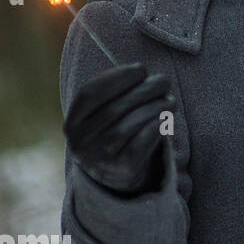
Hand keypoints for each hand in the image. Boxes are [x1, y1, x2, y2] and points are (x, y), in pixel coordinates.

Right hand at [64, 63, 174, 194]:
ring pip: (128, 126)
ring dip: (154, 108)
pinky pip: (140, 144)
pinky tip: (165, 118)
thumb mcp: (104, 113)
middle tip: (164, 81)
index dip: (117, 77)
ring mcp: (99, 158)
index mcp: (73, 122)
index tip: (141, 69)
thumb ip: (116, 93)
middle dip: (144, 90)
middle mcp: (81, 141)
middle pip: (114, 109)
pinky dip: (155, 127)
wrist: (115, 174)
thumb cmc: (114, 131)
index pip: (90, 93)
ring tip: (170, 100)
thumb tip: (142, 71)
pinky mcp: (121, 169)